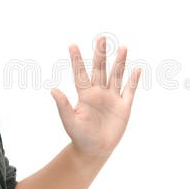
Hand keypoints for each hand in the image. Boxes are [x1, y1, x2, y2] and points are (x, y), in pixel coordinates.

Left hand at [50, 35, 141, 159]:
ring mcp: (112, 98)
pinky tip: (137, 69)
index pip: (80, 73)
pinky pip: (130, 91)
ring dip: (120, 62)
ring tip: (122, 47)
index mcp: (85, 95)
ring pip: (116, 76)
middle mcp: (98, 93)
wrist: (94, 150)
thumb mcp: (69, 121)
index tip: (72, 45)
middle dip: (101, 54)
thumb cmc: (79, 136)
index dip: (77, 59)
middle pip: (100, 69)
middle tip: (101, 38)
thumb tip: (53, 90)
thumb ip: (63, 105)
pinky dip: (133, 81)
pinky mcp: (124, 107)